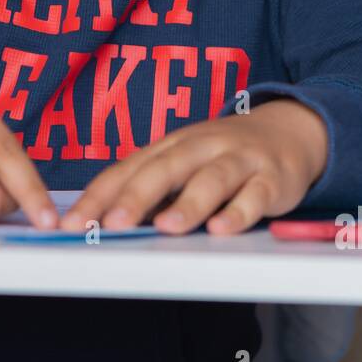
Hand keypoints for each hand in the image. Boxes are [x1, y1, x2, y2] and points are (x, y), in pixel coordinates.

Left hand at [59, 99, 328, 235]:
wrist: (290, 132)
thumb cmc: (224, 155)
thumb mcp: (184, 163)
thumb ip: (150, 189)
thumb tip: (103, 223)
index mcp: (171, 145)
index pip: (127, 169)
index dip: (99, 196)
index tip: (72, 225)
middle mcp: (202, 147)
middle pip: (165, 169)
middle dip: (136, 196)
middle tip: (113, 223)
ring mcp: (238, 160)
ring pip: (211, 179)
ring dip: (189, 204)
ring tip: (167, 227)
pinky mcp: (272, 178)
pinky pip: (255, 195)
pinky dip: (239, 212)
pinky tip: (223, 229)